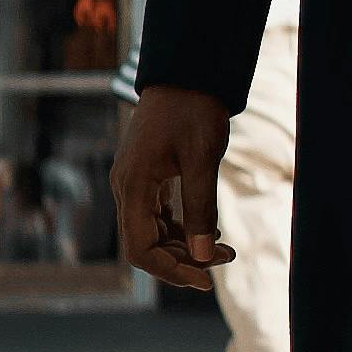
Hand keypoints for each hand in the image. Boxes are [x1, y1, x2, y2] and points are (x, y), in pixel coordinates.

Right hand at [111, 85, 235, 293]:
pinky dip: (181, 230)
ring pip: (152, 233)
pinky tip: (210, 231)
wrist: (186, 72)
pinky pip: (157, 216)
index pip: (140, 249)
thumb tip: (204, 257)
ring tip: (225, 249)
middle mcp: (126, 187)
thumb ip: (201, 210)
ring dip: (185, 247)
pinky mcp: (145, 177)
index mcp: (133, 185)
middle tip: (225, 259)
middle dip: (183, 261)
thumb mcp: (203, 160)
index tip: (205, 280)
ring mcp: (134, 182)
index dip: (171, 270)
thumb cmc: (194, 110)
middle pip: (145, 245)